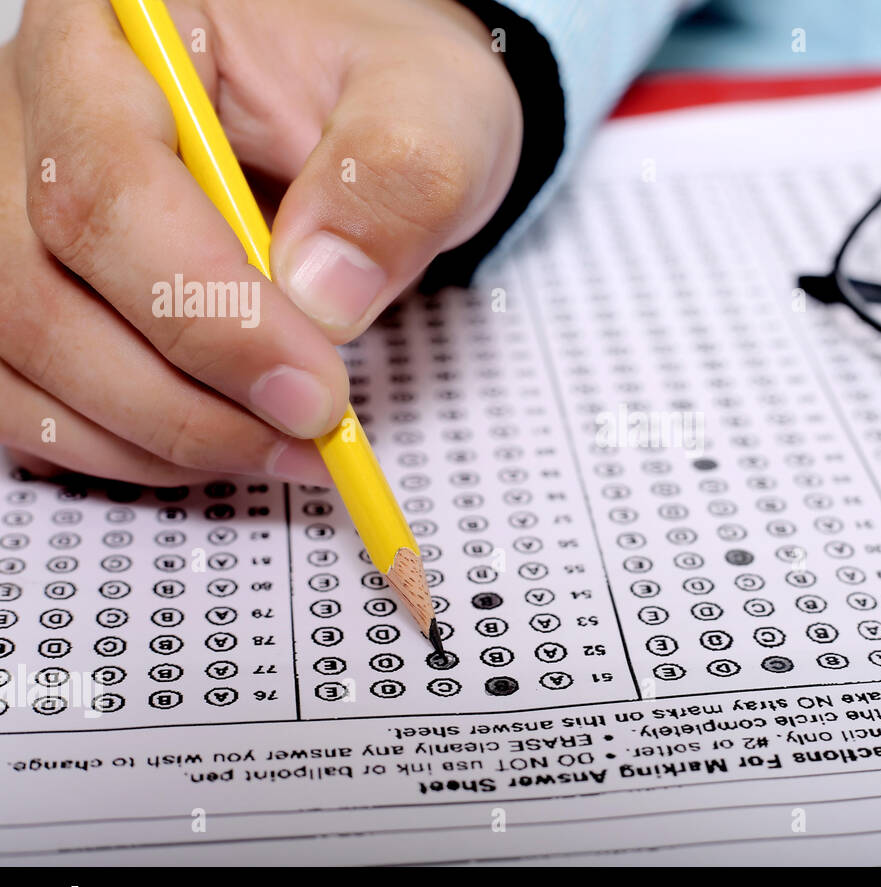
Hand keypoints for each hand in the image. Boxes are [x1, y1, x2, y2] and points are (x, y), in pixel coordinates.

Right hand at [1, 0, 521, 484]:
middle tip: (310, 431)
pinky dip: (125, 445)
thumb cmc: (379, 89)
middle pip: (39, 288)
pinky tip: (223, 440)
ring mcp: (15, 208)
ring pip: (18, 357)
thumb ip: (396, 178)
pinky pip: (27, 397)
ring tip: (284, 446)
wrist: (362, 116)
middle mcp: (33, 116)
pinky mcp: (31, 287)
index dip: (207, 311)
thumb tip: (322, 299)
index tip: (313, 389)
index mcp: (115, 37)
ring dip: (155, 436)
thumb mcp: (432, 105)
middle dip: (181, 398)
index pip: (109, 185)